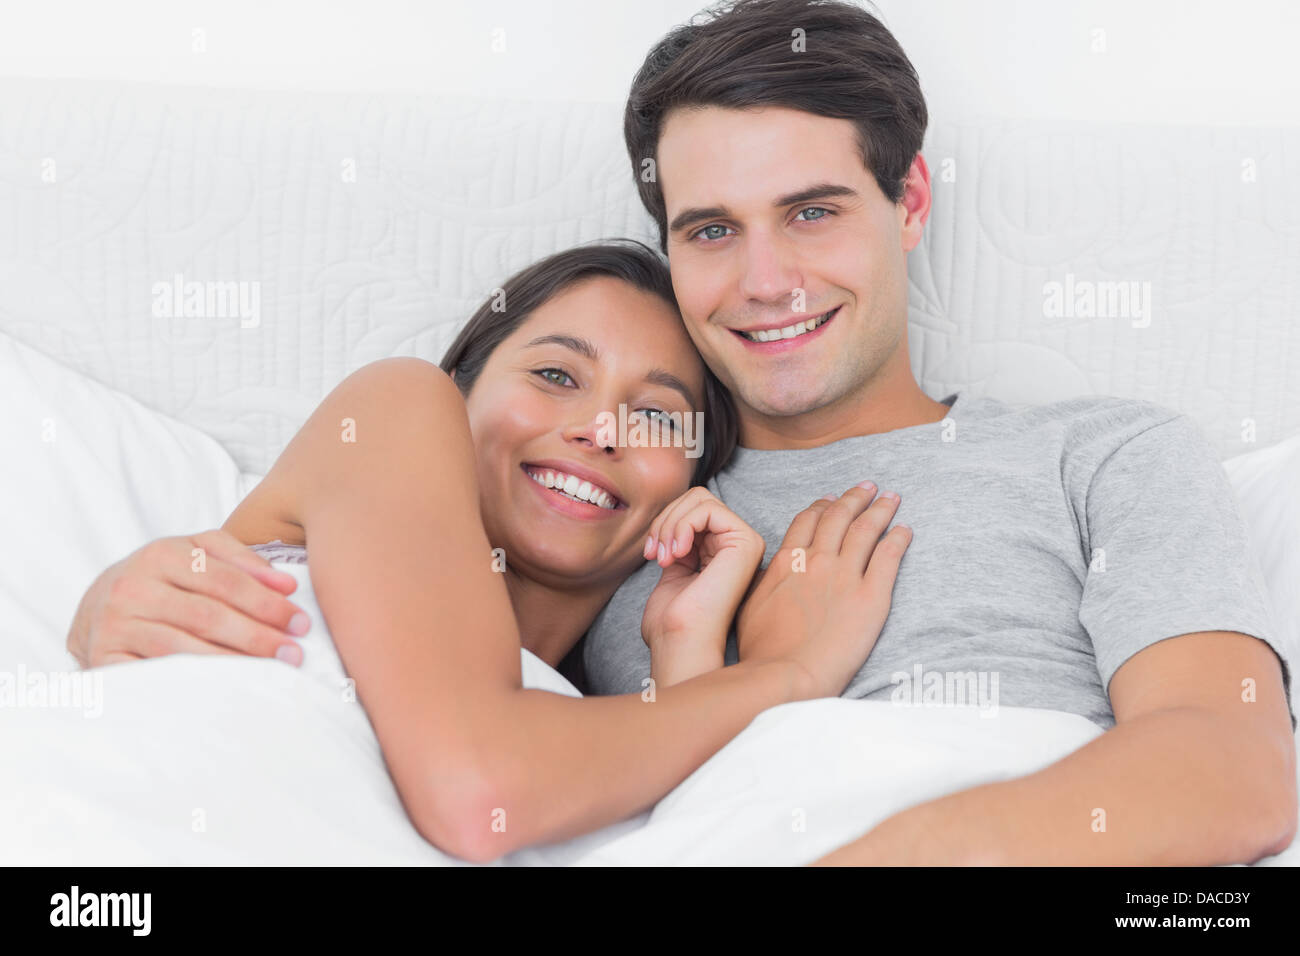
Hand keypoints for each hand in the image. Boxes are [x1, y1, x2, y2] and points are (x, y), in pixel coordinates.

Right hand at [66, 529, 310, 667]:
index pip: (225, 582)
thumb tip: (286, 585)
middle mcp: (133, 588)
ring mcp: (116, 625)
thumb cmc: (162, 578)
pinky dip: (195, 685)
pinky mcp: (105, 659)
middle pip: (208, 616)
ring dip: (234, 664)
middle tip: (294, 654)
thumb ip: (241, 559)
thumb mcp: (196, 553)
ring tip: (272, 673)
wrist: (97, 606)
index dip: (267, 603)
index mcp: (161, 554)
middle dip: (258, 637)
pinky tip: (228, 690)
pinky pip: (159, 676)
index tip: (300, 623)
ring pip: (185, 649)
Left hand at [640, 487, 765, 684]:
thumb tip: (671, 510)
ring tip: (663, 556)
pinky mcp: (747, 542)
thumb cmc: (672, 617)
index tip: (651, 553)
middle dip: (666, 519)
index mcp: (724, 549)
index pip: (693, 507)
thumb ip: (678, 537)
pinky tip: (676, 554)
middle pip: (697, 497)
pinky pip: (708, 508)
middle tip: (655, 554)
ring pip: (700, 498)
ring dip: (670, 523)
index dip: (665, 521)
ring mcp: (747, 542)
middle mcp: (739, 544)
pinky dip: (681, 525)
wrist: (679, 641)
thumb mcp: (673, 564)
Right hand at [736, 481, 910, 699]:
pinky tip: (905, 530)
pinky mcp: (871, 596)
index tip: (832, 499)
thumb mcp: (750, 608)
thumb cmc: (763, 653)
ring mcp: (844, 576)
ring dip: (880, 510)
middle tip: (868, 488)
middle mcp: (817, 561)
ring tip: (891, 498)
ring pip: (866, 529)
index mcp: (787, 563)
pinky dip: (899, 539)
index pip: (808, 521)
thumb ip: (765, 583)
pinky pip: (889, 557)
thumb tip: (772, 572)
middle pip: (839, 517)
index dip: (822, 506)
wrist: (786, 676)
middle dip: (855, 498)